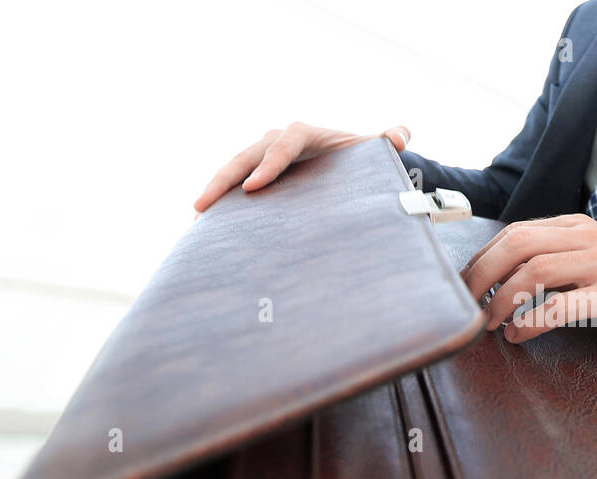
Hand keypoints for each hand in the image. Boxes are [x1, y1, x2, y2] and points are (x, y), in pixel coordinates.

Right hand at [193, 122, 410, 212]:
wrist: (346, 163)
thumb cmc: (359, 155)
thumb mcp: (373, 150)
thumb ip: (389, 140)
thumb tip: (400, 136)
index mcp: (302, 133)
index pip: (282, 145)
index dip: (267, 165)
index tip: (254, 188)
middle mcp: (276, 141)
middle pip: (244, 157)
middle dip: (224, 180)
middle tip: (203, 205)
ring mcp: (262, 158)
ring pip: (232, 171)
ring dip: (214, 192)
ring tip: (196, 218)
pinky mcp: (256, 175)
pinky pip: (233, 187)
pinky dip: (219, 203)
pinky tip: (203, 228)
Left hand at [461, 214, 596, 343]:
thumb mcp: (593, 254)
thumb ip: (556, 257)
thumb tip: (505, 276)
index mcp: (576, 226)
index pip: (516, 232)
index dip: (484, 257)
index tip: (465, 282)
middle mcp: (585, 238)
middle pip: (517, 245)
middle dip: (481, 273)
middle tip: (466, 302)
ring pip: (534, 272)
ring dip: (502, 300)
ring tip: (490, 322)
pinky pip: (560, 306)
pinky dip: (531, 322)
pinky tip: (519, 335)